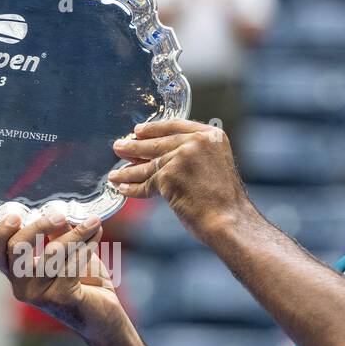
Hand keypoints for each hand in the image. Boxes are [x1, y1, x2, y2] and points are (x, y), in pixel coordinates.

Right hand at [0, 212, 122, 340]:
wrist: (104, 317)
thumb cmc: (83, 284)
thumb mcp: (65, 254)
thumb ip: (56, 234)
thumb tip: (54, 210)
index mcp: (17, 275)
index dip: (0, 232)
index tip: (17, 215)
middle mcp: (22, 287)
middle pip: (17, 247)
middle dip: (39, 226)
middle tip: (61, 215)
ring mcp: (40, 295)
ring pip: (52, 252)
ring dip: (76, 233)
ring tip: (93, 222)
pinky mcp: (62, 298)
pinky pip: (72, 262)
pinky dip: (87, 245)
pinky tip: (97, 235)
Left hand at [108, 119, 251, 242]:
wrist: (229, 220)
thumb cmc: (224, 201)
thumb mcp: (214, 166)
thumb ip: (194, 155)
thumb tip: (161, 157)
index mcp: (211, 135)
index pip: (176, 125)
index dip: (154, 129)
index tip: (138, 131)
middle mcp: (196, 142)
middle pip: (158, 143)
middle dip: (135, 147)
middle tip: (119, 147)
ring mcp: (182, 157)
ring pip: (149, 164)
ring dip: (128, 171)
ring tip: (114, 173)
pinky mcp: (169, 175)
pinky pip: (146, 182)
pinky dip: (133, 188)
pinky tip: (122, 189)